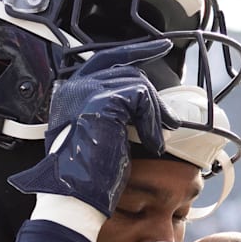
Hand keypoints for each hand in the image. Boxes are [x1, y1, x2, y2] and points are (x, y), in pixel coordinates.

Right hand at [9, 40, 172, 216]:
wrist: (74, 194)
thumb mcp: (96, 132)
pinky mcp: (104, 102)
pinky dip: (151, 122)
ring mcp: (88, 91)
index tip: (160, 47)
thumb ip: (110, 111)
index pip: (106, 59)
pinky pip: (141, 99)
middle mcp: (75, 86)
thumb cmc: (84, 174)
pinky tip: (151, 143)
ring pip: (137, 84)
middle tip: (170, 113)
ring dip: (154, 114)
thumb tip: (141, 103)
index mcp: (70, 92)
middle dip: (153, 91)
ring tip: (157, 138)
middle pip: (125, 69)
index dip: (135, 51)